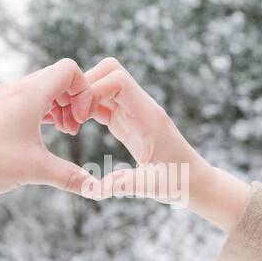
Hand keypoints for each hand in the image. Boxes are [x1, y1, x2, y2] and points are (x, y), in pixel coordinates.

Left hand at [0, 59, 99, 219]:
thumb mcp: (37, 170)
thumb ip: (71, 177)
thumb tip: (96, 189)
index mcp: (28, 93)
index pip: (69, 70)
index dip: (85, 91)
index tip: (82, 121)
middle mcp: (13, 89)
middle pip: (55, 78)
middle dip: (72, 101)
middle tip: (73, 130)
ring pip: (39, 88)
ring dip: (56, 106)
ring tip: (62, 132)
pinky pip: (23, 99)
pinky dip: (38, 111)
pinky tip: (38, 136)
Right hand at [84, 58, 250, 230]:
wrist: (194, 182)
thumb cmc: (179, 183)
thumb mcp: (153, 186)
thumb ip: (126, 184)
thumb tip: (97, 189)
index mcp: (148, 115)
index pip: (118, 79)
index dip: (94, 89)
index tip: (80, 116)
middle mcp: (141, 107)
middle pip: (109, 71)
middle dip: (84, 86)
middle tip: (69, 115)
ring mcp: (133, 112)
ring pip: (104, 84)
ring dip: (83, 97)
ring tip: (67, 122)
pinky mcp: (127, 122)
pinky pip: (103, 103)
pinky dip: (86, 108)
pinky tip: (74, 127)